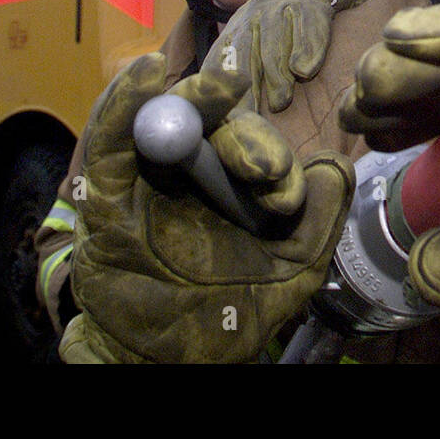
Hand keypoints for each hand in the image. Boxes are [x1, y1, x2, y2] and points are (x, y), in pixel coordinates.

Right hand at [59, 56, 354, 362]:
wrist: (162, 363)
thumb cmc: (226, 315)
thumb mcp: (289, 272)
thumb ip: (317, 222)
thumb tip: (334, 166)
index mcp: (237, 185)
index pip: (256, 146)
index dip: (272, 158)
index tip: (282, 196)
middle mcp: (194, 171)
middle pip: (215, 122)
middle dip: (242, 134)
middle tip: (259, 167)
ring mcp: (149, 178)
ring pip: (168, 117)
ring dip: (195, 98)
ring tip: (220, 86)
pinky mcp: (105, 193)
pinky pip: (111, 142)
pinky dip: (123, 105)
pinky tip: (146, 75)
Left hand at [209, 0, 370, 112]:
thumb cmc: (283, 19)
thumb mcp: (255, 34)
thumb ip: (241, 62)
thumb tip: (226, 107)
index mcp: (239, 25)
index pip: (223, 55)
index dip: (220, 83)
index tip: (222, 113)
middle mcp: (256, 15)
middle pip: (246, 50)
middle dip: (244, 82)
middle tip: (249, 115)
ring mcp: (283, 7)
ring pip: (275, 41)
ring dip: (277, 74)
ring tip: (280, 102)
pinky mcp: (311, 4)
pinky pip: (307, 27)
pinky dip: (307, 50)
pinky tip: (306, 72)